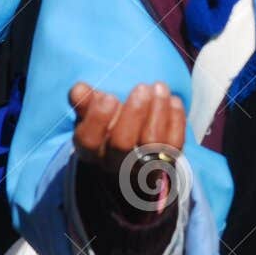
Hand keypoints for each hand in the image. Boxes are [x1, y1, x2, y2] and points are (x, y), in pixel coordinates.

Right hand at [70, 80, 186, 182]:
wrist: (134, 161)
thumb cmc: (108, 129)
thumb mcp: (92, 117)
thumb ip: (85, 103)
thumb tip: (79, 90)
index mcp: (91, 151)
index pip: (89, 140)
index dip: (98, 118)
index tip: (109, 96)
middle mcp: (115, 164)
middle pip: (121, 144)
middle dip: (133, 112)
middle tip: (142, 87)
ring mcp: (142, 168)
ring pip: (152, 144)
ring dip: (158, 111)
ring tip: (159, 87)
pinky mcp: (167, 164)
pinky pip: (174, 145)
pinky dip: (176, 120)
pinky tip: (174, 100)